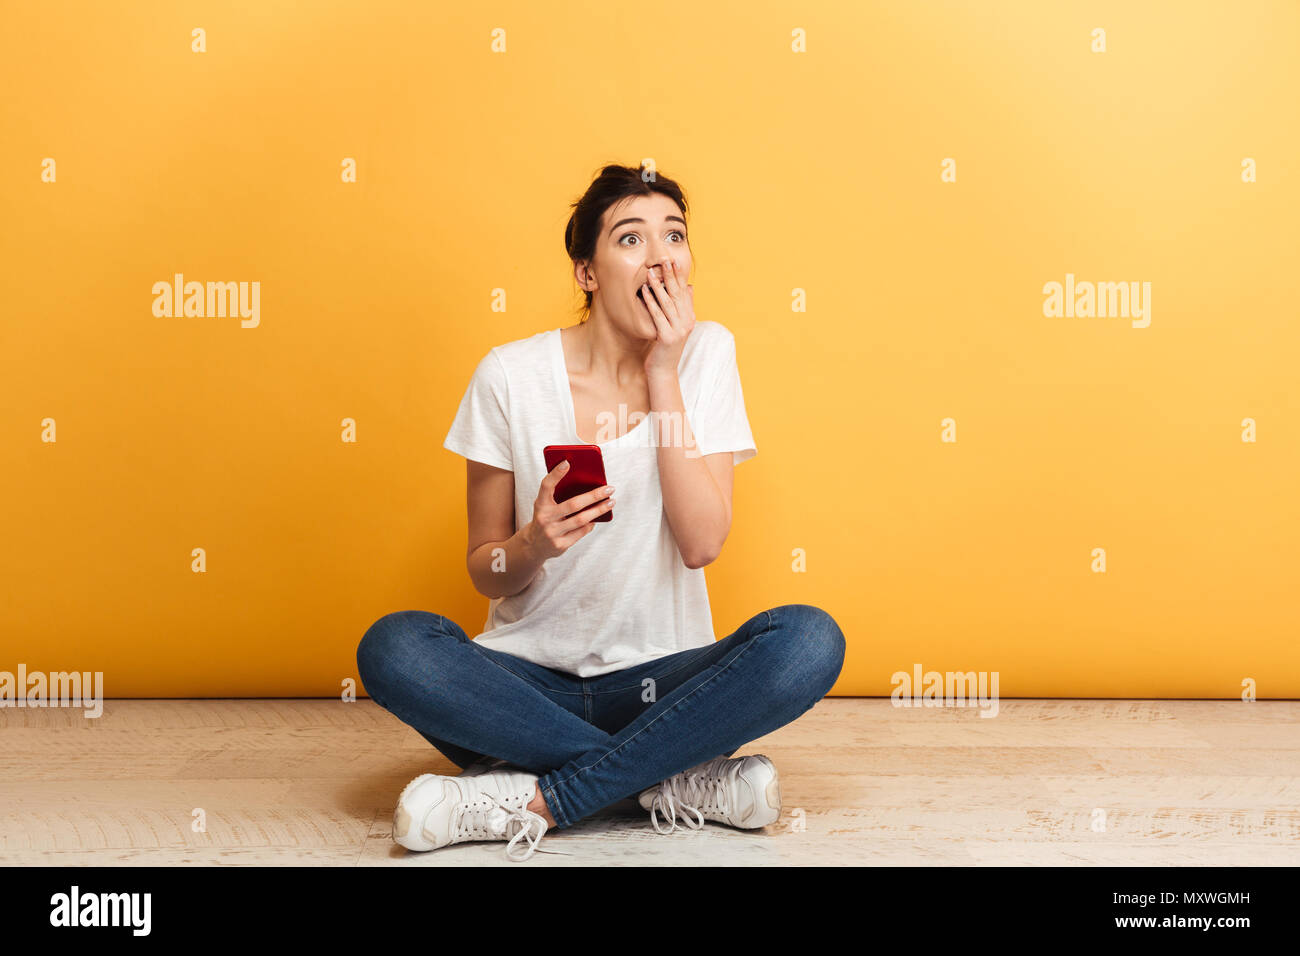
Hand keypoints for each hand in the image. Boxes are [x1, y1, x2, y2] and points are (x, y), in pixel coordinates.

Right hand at [523, 459, 615, 559]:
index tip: (567, 462)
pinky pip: (581, 532)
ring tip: (611, 502)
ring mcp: (552, 533)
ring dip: (599, 510)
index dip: (555, 474)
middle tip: (609, 488)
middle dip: (594, 496)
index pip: (546, 486)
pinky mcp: (561, 545)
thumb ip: (559, 495)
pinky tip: (598, 517)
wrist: (534, 545)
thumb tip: (587, 485)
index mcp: (540, 504)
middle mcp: (545, 518)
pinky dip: (591, 523)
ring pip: (581, 519)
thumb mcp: (546, 506)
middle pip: (573, 504)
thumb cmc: (546, 518)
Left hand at [640, 255, 694, 377]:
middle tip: (664, 261)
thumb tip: (690, 287)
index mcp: (689, 318)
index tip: (673, 262)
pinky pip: (658, 316)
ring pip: (667, 304)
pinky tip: (644, 292)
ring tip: (651, 273)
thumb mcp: (677, 325)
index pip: (684, 293)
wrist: (663, 371)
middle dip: (670, 277)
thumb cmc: (666, 348)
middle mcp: (686, 323)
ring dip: (659, 287)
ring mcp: (678, 330)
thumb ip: (684, 307)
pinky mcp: (667, 337)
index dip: (678, 277)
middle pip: (677, 295)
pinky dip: (651, 302)